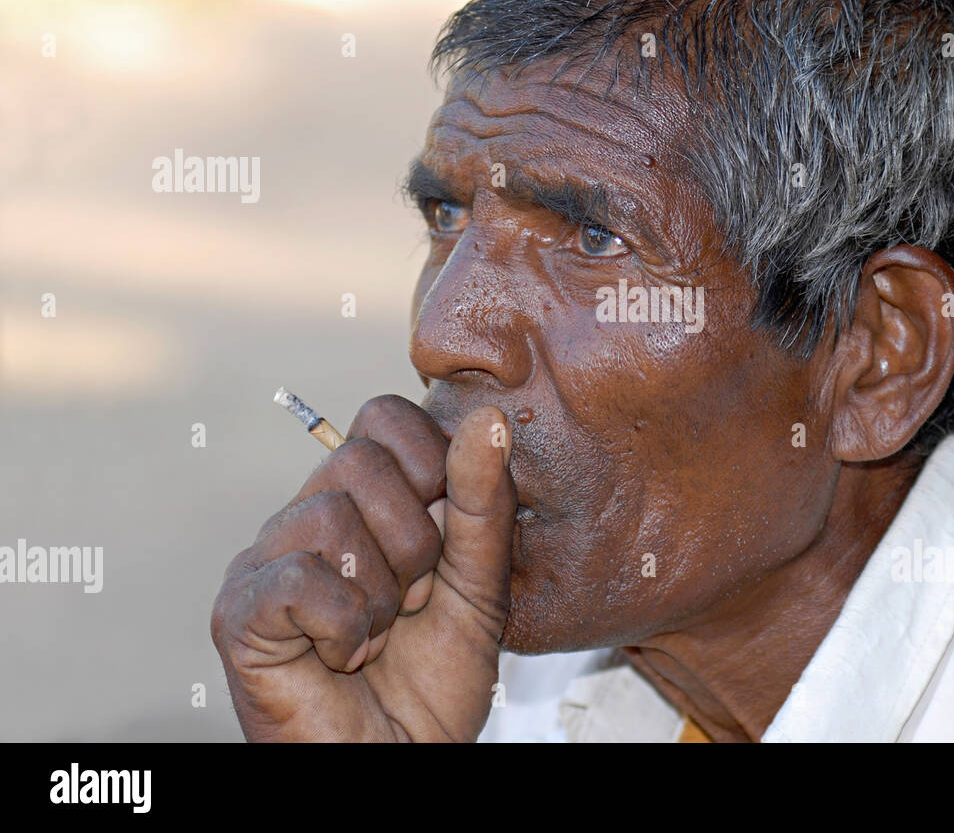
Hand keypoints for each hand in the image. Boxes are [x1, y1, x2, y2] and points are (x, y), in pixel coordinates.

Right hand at [210, 396, 515, 740]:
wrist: (400, 764)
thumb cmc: (434, 678)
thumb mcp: (480, 583)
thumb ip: (484, 502)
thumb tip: (490, 416)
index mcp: (360, 499)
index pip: (384, 415)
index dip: (432, 464)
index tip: (446, 540)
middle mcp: (304, 517)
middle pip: (360, 459)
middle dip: (414, 541)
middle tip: (412, 599)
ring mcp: (264, 562)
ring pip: (331, 517)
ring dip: (382, 595)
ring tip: (379, 635)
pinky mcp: (238, 613)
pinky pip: (299, 579)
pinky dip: (345, 627)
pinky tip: (344, 656)